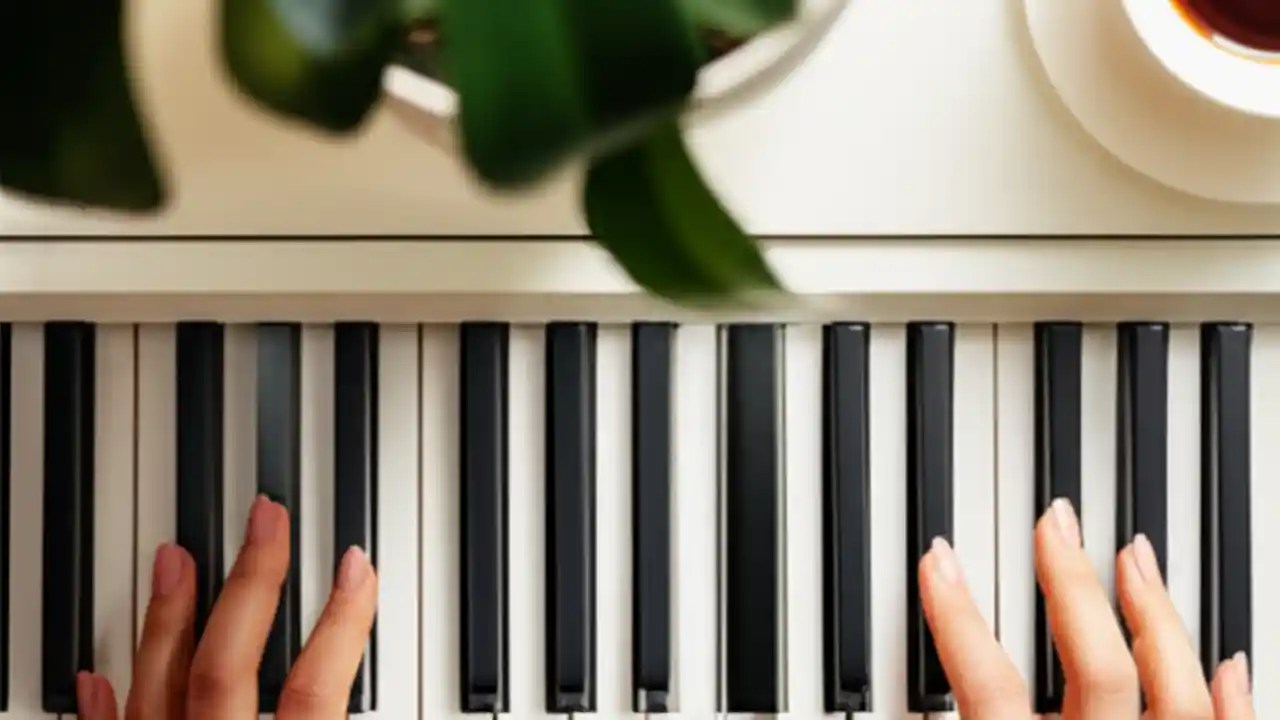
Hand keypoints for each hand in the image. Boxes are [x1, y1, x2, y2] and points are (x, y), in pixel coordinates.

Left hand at [75, 495, 378, 719]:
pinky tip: (99, 676)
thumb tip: (371, 706)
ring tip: (173, 560)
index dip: (342, 623)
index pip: (315, 689)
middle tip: (265, 521)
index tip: (356, 568)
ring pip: (158, 689)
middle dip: (249, 584)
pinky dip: (105, 706)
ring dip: (166, 621)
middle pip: (226, 667)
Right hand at [919, 498, 1252, 718]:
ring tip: (1137, 557)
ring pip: (1177, 695)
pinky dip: (1232, 702)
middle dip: (1073, 585)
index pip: (986, 685)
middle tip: (1055, 522)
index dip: (959, 618)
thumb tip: (901, 717)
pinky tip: (1229, 663)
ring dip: (1158, 617)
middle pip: (1098, 670)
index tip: (940, 559)